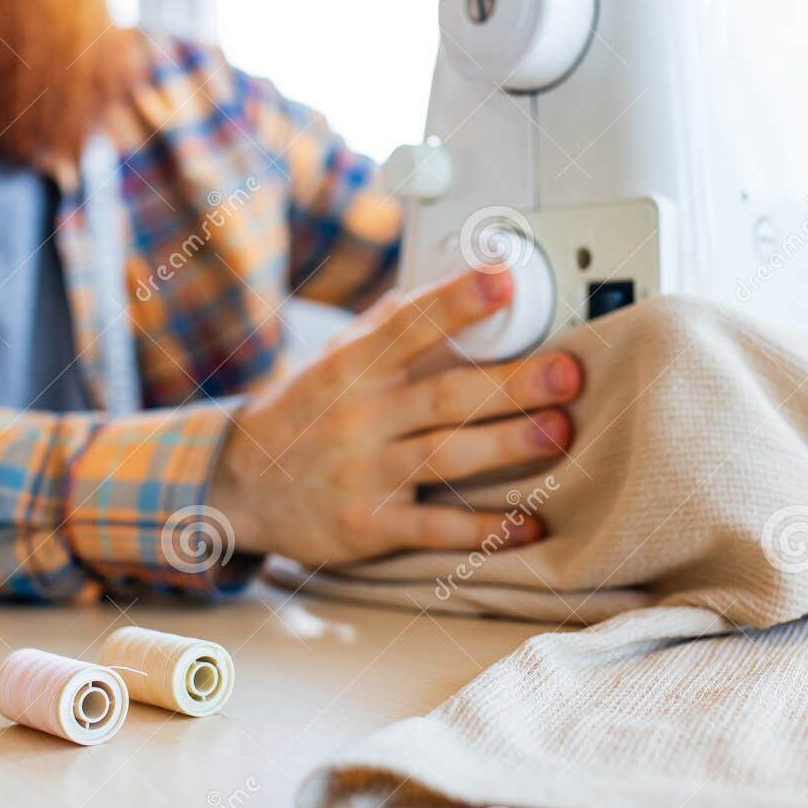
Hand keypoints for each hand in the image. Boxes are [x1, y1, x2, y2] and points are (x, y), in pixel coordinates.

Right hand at [209, 267, 582, 565]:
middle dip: (511, 382)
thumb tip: (440, 284)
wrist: (240, 489)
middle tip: (567, 370)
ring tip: (560, 431)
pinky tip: (529, 524)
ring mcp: (364, 474)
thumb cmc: (300, 416)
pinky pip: (435, 529)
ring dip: (507, 444)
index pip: (410, 326)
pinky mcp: (370, 527)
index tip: (502, 279)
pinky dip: (484, 529)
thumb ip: (383, 328)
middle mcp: (359, 418)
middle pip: (445, 395)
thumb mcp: (328, 363)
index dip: (457, 301)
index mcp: (351, 368)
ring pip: (446, 456)